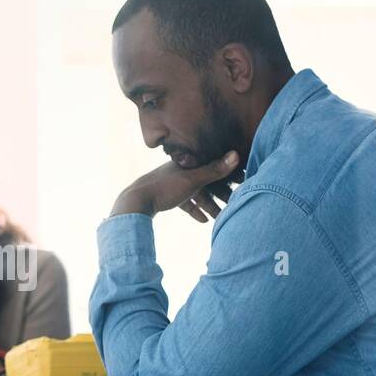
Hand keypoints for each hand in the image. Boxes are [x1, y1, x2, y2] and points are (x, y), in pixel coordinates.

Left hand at [111, 151, 242, 220]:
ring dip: (208, 205)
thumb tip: (236, 155)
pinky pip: (184, 201)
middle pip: (205, 181)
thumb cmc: (164, 188)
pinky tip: (203, 220)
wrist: (135, 202)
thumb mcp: (193, 180)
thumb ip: (214, 170)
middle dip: (219, 194)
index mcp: (187, 161)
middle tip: (232, 205)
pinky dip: (194, 209)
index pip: (212, 165)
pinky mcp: (165, 195)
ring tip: (219, 217)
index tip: (241, 185)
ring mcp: (172, 182)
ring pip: (196, 193)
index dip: (228, 175)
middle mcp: (180, 168)